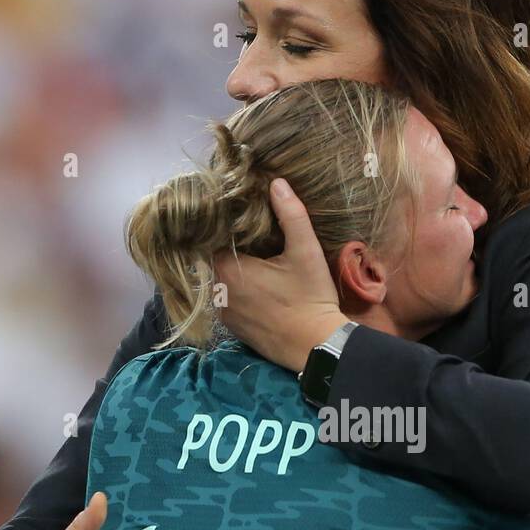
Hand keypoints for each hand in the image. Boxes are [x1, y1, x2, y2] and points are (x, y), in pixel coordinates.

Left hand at [212, 178, 347, 371]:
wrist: (316, 347)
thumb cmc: (310, 297)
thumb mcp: (306, 252)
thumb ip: (291, 215)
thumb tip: (277, 183)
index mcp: (228, 269)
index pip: (213, 239)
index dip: (227, 229)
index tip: (243, 222)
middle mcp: (218, 293)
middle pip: (216, 261)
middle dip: (232, 250)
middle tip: (254, 241)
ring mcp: (224, 314)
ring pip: (221, 283)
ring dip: (235, 274)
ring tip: (257, 264)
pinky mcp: (234, 330)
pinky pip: (229, 303)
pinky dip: (239, 295)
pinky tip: (260, 291)